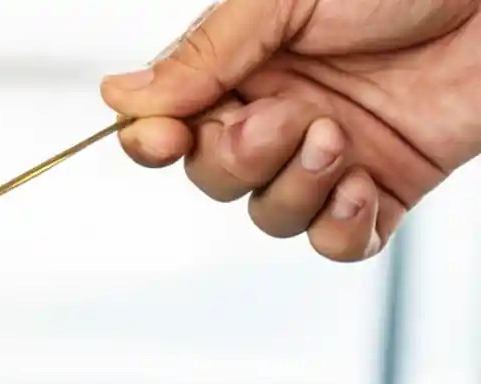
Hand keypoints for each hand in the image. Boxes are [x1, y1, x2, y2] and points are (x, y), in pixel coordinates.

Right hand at [100, 0, 480, 260]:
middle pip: (212, 177)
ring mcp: (328, 158)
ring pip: (267, 216)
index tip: (160, 140)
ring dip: (293, 189)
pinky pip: (334, 244)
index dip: (153, 142)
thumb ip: (206, 53)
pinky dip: (339, 228)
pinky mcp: (382, 192)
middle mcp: (278, 114)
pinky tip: (363, 186)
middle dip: (238, 160)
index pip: (170, 124)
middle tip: (287, 118)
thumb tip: (117, 94)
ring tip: (338, 139)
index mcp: (245, 67)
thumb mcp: (285, 0)